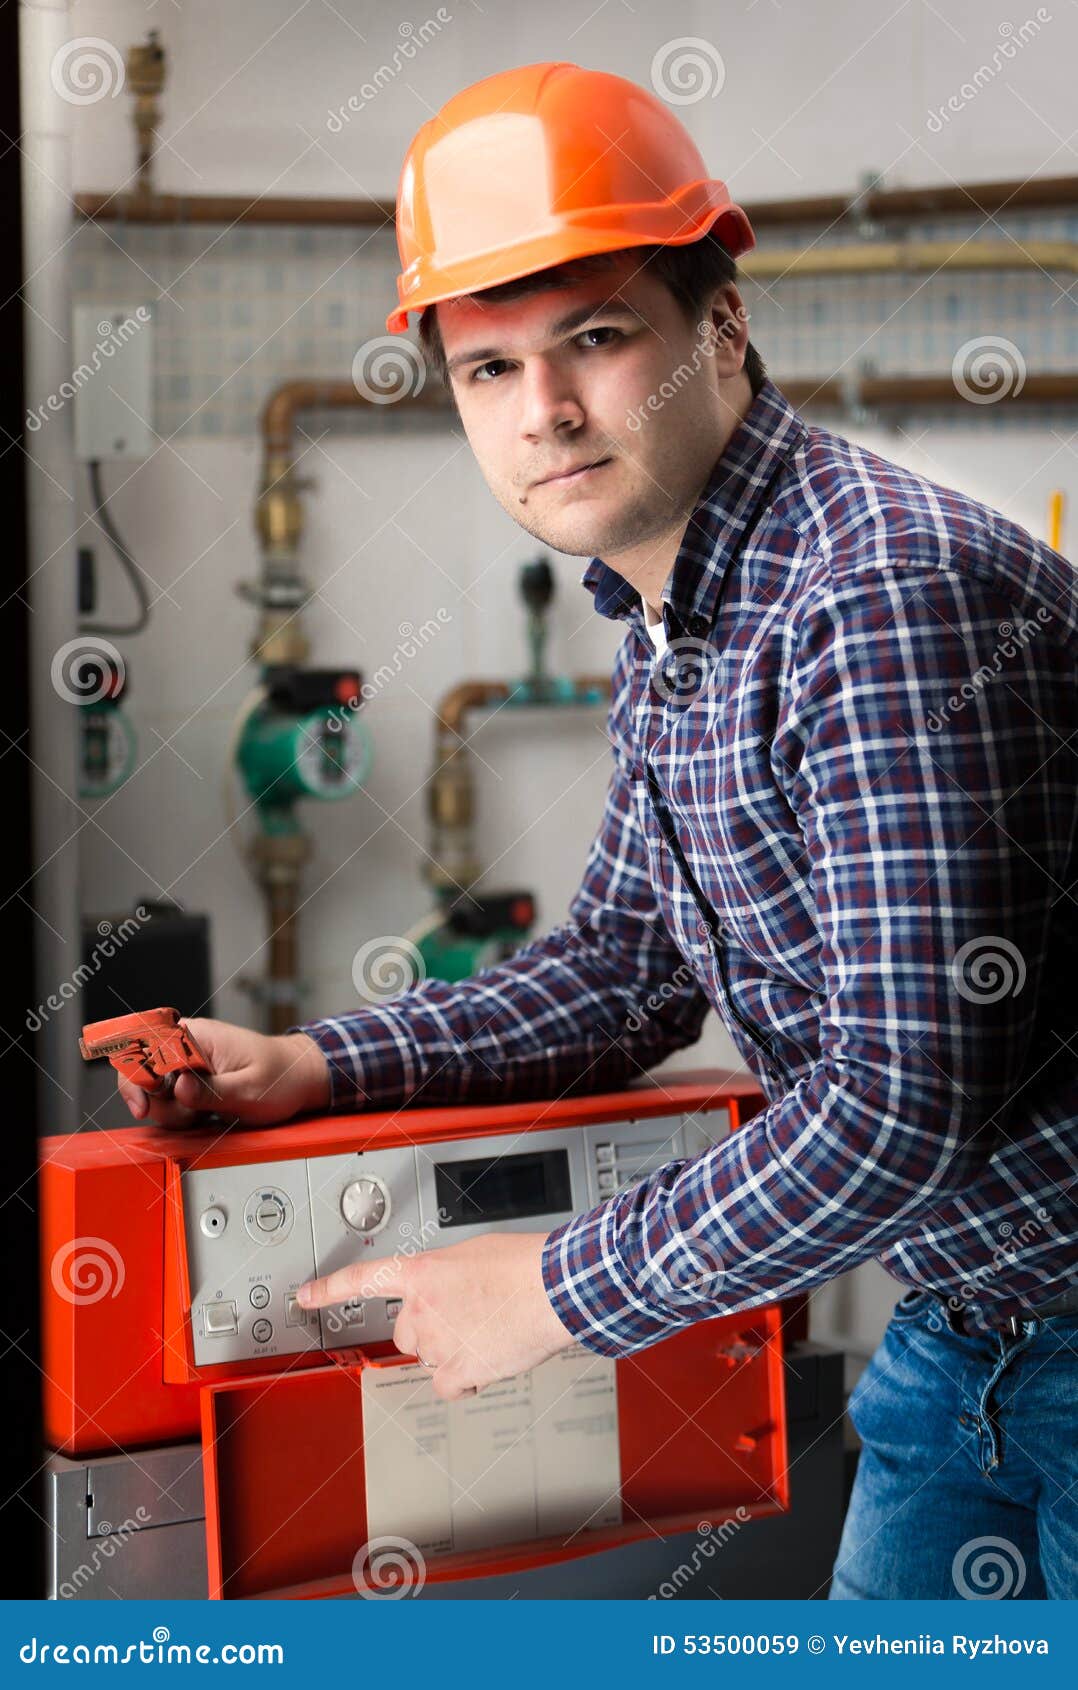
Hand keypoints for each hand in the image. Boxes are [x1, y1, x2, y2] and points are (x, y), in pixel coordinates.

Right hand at [117, 1018, 329, 1128]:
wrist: (300, 1079)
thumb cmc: (281, 1077)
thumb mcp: (248, 1089)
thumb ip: (211, 1090)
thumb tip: (179, 1088)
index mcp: (197, 1036)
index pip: (146, 1046)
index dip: (136, 1077)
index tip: (144, 1106)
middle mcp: (188, 1048)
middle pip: (144, 1075)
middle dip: (159, 1103)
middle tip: (189, 1116)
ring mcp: (190, 1066)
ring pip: (157, 1093)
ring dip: (174, 1113)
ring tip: (207, 1114)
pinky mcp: (195, 1083)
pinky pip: (173, 1102)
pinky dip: (183, 1115)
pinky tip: (206, 1116)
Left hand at [295, 1231, 576, 1400]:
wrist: (554, 1287)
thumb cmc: (524, 1265)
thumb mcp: (473, 1254)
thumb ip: (447, 1276)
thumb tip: (450, 1296)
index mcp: (423, 1271)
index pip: (364, 1279)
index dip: (329, 1289)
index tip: (306, 1296)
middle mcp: (423, 1308)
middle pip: (406, 1332)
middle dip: (430, 1330)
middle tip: (465, 1318)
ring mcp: (438, 1341)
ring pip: (430, 1358)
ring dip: (453, 1352)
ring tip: (488, 1332)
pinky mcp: (458, 1370)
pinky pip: (446, 1385)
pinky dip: (463, 1378)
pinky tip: (486, 1359)